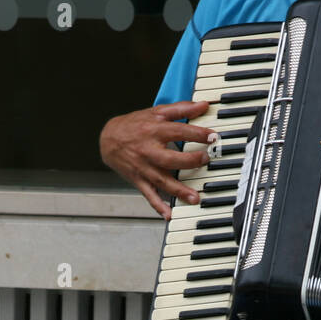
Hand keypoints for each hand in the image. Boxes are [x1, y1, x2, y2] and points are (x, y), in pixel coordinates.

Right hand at [99, 101, 217, 218]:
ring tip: (194, 198)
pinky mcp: (139, 180)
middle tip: (205, 160)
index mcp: (154, 131)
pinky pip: (149, 195)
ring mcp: (144, 168)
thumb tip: (203, 105)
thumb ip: (181, 109)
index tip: (213, 137)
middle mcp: (149, 150)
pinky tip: (168, 214)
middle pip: (170, 158)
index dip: (197, 133)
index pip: (179, 131)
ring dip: (178, 190)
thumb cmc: (134, 125)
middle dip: (189, 161)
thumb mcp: (156, 112)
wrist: (108, 139)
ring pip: (162, 181)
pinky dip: (158, 205)